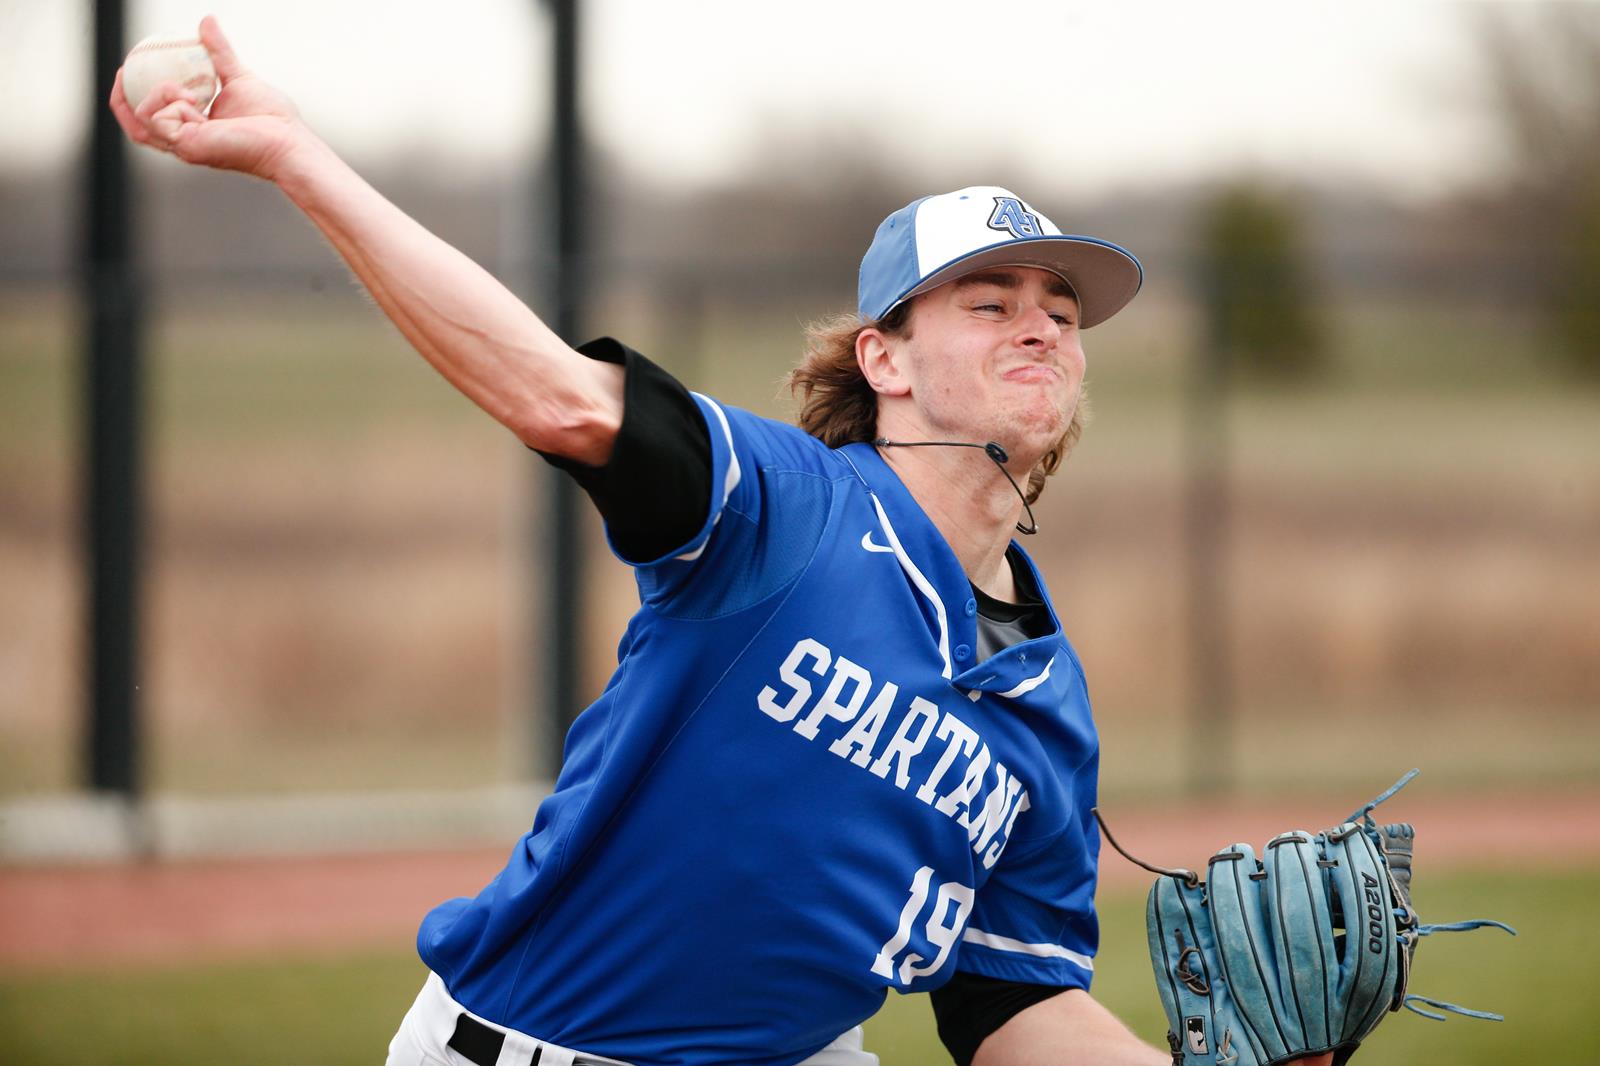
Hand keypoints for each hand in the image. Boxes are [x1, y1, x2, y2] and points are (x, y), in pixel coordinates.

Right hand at [109, 15, 308, 180]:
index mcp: (192, 130)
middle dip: (120, 98)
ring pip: (141, 120)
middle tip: (122, 69)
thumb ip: (219, 52)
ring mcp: (185, 148)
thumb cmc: (271, 119)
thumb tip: (206, 22)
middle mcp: (184, 143)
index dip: (132, 94)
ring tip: (180, 87)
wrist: (287, 140)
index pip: (151, 117)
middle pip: (135, 127)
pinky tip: (188, 97)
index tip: (131, 66)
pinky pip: (158, 119)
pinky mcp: (189, 147)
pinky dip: (166, 100)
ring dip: (153, 94)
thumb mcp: (237, 76)